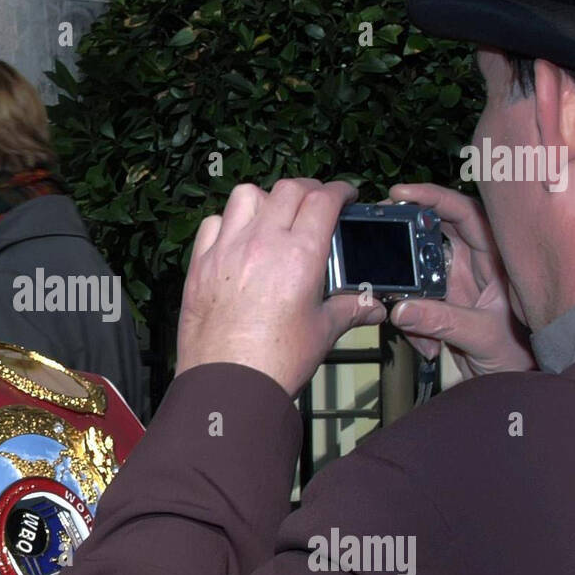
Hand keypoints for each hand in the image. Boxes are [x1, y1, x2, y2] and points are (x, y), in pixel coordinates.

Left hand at [175, 179, 386, 396]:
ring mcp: (227, 250)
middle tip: (318, 202)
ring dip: (267, 198)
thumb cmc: (275, 361)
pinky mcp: (201, 264)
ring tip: (276, 215)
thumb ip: (351, 309)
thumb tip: (374, 305)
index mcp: (299, 255)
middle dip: (309, 190)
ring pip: (247, 195)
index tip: (346, 194)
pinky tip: (238, 237)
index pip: (324, 200)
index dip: (340, 191)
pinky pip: (214, 223)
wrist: (227, 384)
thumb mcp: (323, 331)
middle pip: (289, 190)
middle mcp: (262, 243)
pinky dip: (229, 221)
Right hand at [383, 184, 535, 378]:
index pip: (464, 214)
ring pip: (418, 273)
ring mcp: (458, 286)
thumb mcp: (482, 337)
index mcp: (497, 260)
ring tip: (419, 330)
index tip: (402, 194)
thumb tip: (402, 308)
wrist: (518, 389)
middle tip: (382, 235)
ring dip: (409, 299)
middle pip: (434, 234)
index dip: (433, 198)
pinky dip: (412, 324)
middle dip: (406, 239)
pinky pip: (415, 303)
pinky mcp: (443, 306)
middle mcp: (477, 266)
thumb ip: (441, 322)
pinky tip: (428, 346)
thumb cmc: (522, 360)